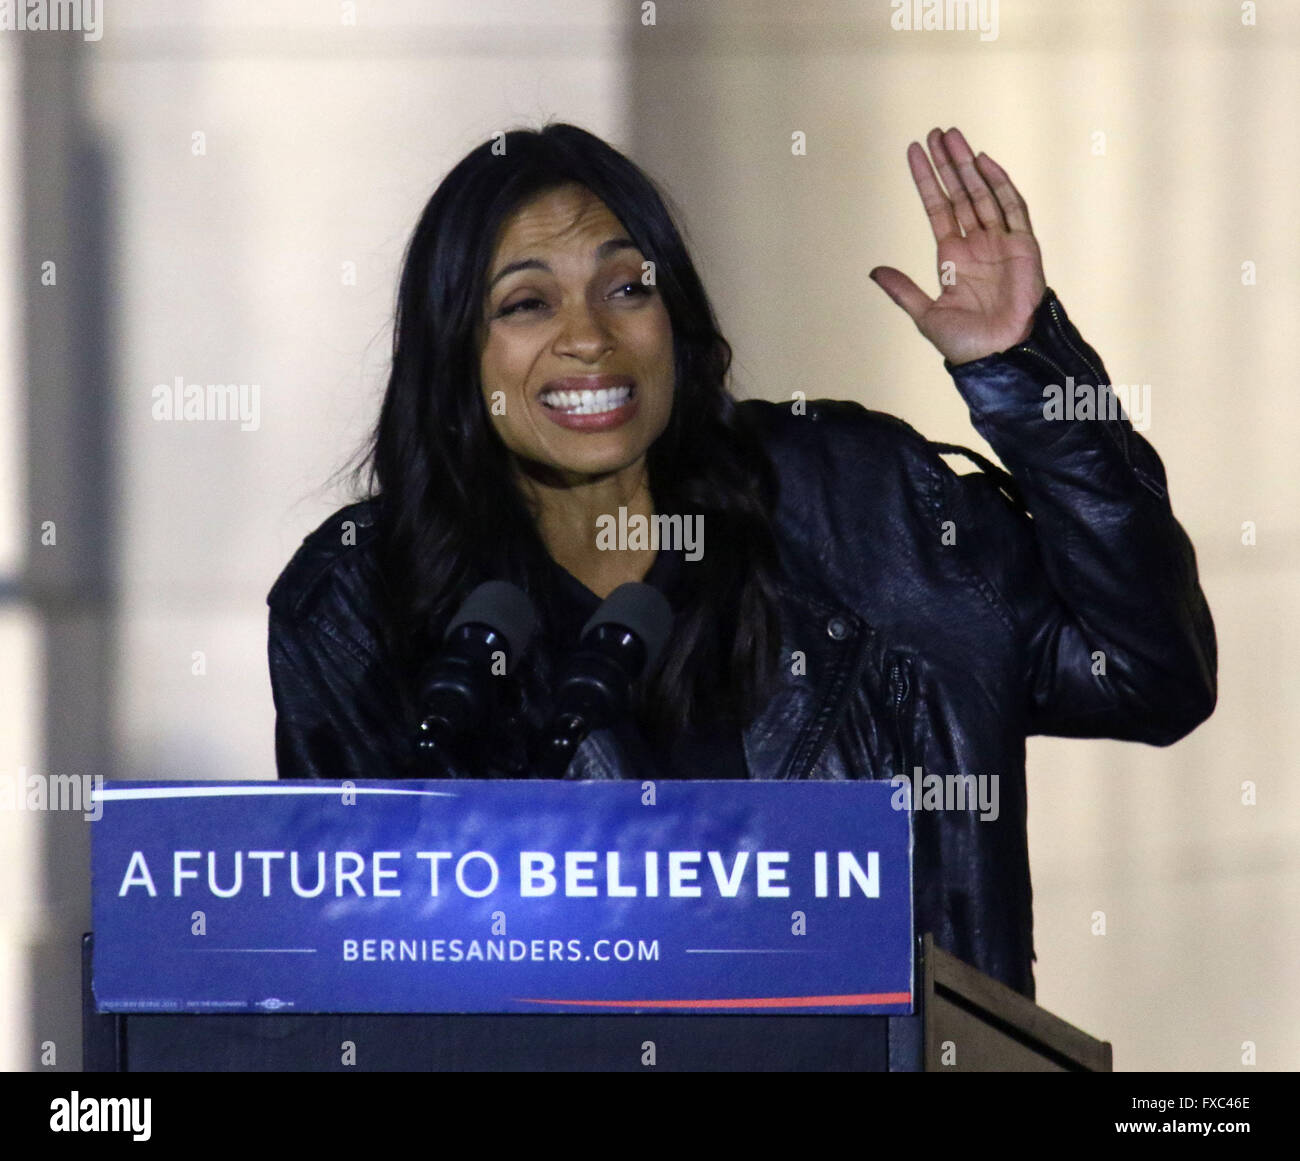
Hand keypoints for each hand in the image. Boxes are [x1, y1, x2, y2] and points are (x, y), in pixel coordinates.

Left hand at [870, 127, 1046, 365]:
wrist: (999, 355)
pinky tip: (982, 161)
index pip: (936, 209)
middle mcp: (975, 244)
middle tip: (935, 133)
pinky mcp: (1023, 245)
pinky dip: (999, 183)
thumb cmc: (965, 342)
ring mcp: (1000, 241)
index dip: (926, 181)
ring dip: (967, 165)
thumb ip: (903, 290)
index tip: (914, 153)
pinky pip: (1012, 207)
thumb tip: (874, 271)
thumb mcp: (926, 315)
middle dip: (947, 163)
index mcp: (951, 258)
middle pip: (959, 193)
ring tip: (951, 137)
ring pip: (982, 193)